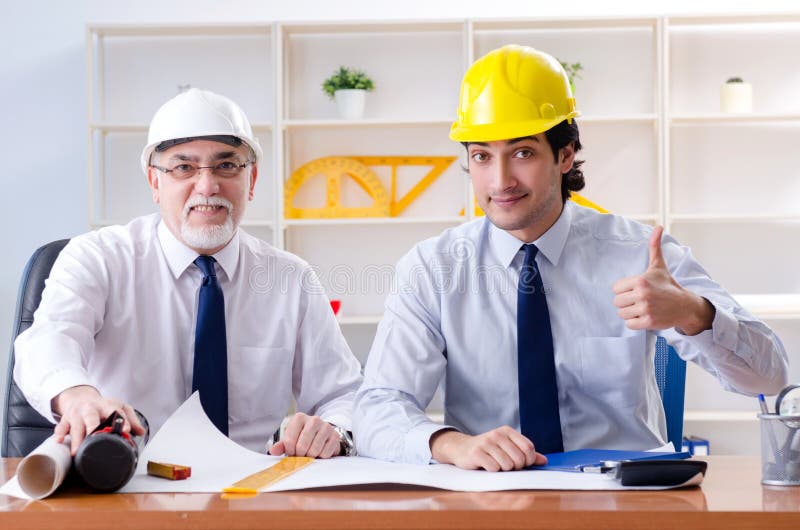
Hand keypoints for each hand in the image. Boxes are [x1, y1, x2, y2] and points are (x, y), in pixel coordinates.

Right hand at [51, 385, 145, 454]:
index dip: (122, 420)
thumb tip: (141, 432)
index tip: (126, 430)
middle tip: (95, 437)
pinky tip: (58, 442)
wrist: (81, 398)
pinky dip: (59, 434)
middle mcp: (92, 408)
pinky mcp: (66, 419)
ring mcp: (77, 414)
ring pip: (76, 425)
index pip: (116, 412)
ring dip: (76, 438)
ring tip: (76, 451)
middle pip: (92, 417)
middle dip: (94, 427)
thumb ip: (131, 419)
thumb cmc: (103, 407)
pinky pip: (61, 427)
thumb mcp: (120, 408)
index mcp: (108, 405)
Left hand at [268, 413, 340, 458]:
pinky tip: (321, 450)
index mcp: (299, 418)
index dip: (290, 451)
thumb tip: (273, 450)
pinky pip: (325, 453)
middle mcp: (313, 419)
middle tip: (302, 453)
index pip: (289, 442)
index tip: (293, 451)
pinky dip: (322, 456)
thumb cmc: (303, 438)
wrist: (323, 435)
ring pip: (314, 451)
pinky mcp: (335, 435)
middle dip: (301, 455)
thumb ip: (281, 445)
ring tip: (311, 451)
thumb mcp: (291, 439)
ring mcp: (326, 427)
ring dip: (312, 456)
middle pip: (302, 447)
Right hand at [429, 427, 546, 471]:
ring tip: (495, 464)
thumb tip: (544, 461)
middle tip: (506, 465)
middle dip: (515, 467)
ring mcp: (486, 443)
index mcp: (507, 431)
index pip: (528, 448)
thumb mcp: (507, 448)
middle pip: (519, 459)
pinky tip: (486, 465)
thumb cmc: (488, 450)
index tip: (523, 464)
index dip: (529, 460)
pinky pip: (494, 468)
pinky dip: (492, 471)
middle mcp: (497, 434)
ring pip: (507, 465)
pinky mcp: (476, 453)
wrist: (462, 449)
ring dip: (503, 470)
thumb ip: (525, 453)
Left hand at [612, 225, 713, 334]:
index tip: (635, 290)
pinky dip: (635, 322)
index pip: (616, 288)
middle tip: (639, 300)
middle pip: (617, 302)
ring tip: (642, 308)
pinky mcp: (648, 322)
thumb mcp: (658, 266)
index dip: (624, 290)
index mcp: (640, 280)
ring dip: (630, 313)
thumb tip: (658, 227)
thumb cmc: (668, 285)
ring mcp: (646, 309)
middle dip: (626, 302)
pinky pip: (630, 324)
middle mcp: (642, 294)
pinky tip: (645, 316)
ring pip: (622, 314)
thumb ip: (654, 246)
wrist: (684, 305)